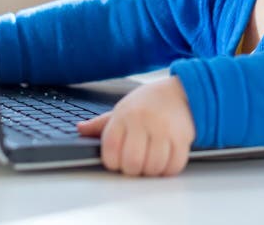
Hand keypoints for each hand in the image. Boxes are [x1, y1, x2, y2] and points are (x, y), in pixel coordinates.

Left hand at [76, 76, 195, 176]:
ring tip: (150, 161)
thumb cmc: (147, 104)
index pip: (110, 150)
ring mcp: (163, 130)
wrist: (179, 92)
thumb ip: (101, 123)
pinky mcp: (182, 138)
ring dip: (150, 171)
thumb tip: (81, 129)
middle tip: (135, 163)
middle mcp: (142, 122)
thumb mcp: (122, 109)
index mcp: (124, 116)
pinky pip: (173, 166)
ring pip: (153, 167)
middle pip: (132, 162)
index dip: (112, 162)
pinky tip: (164, 161)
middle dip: (132, 169)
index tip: (117, 160)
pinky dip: (167, 170)